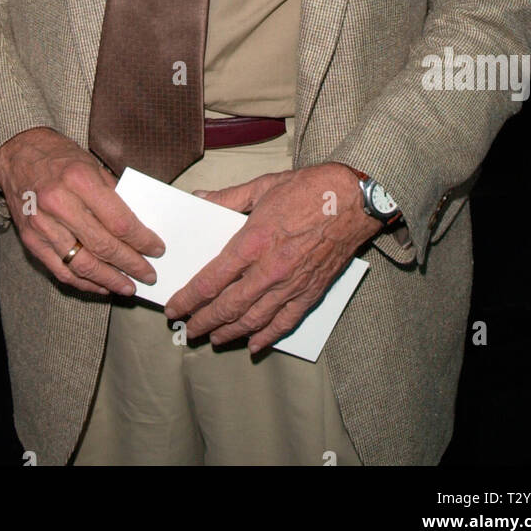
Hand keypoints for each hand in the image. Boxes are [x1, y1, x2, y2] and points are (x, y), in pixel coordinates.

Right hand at [0, 127, 164, 295]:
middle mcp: (59, 204)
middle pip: (103, 246)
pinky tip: (101, 285)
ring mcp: (42, 225)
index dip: (141, 240)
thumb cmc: (58, 155)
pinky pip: (60, 270)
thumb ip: (112, 195)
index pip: (119, 221)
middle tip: (148, 274)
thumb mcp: (92, 164)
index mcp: (80, 180)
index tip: (156, 249)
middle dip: (130, 264)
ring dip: (109, 280)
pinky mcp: (30, 240)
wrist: (16, 152)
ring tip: (128, 287)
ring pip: (82, 264)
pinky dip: (83, 282)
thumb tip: (137, 227)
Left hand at [164, 163, 380, 351]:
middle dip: (204, 322)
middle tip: (188, 330)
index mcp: (254, 241)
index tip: (175, 308)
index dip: (189, 299)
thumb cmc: (310, 189)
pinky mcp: (311, 292)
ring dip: (230, 333)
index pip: (212, 280)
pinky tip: (254, 344)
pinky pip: (285, 322)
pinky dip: (268, 336)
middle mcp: (270, 269)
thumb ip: (228, 197)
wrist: (355, 200)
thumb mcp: (263, 186)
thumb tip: (200, 198)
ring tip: (213, 338)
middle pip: (228, 306)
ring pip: (254, 320)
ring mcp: (292, 284)